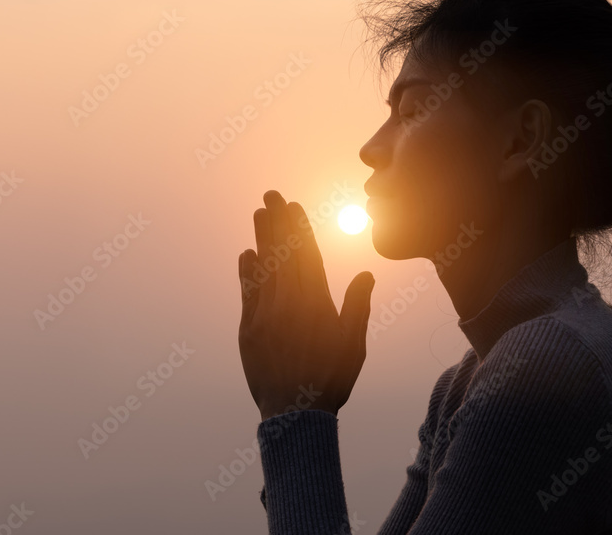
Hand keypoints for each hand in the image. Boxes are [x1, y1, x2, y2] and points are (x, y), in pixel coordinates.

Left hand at [237, 190, 374, 421]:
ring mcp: (265, 316)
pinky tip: (246, 253)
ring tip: (258, 213)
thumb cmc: (331, 380)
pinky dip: (247, 272)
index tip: (295, 207)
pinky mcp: (248, 331)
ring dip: (261, 238)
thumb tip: (365, 272)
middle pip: (283, 254)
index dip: (300, 229)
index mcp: (317, 304)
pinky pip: (247, 294)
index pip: (307, 256)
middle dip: (277, 222)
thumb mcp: (353, 344)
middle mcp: (289, 304)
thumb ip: (357, 305)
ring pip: (263, 268)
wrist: (295, 415)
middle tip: (270, 195)